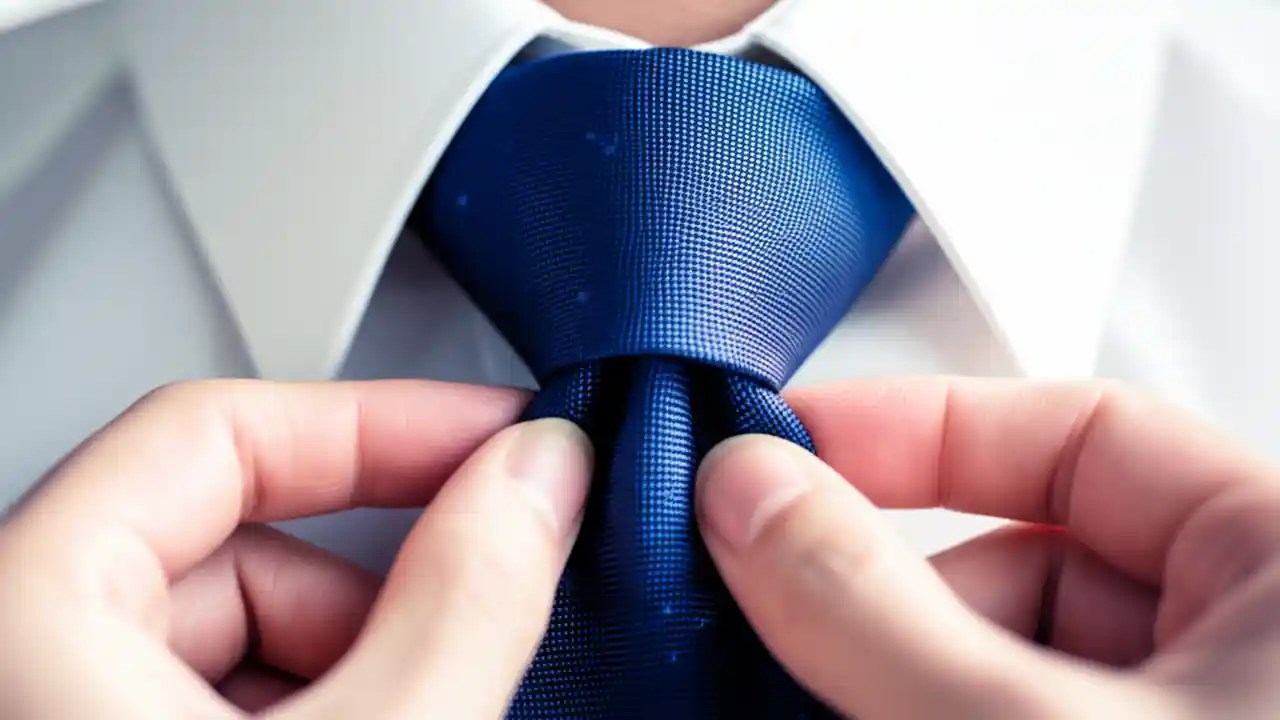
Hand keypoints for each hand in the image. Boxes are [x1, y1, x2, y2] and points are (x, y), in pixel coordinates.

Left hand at [0, 380, 591, 718]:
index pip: (211, 429)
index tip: (493, 438)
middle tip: (480, 615)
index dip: (380, 423)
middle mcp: (15, 664)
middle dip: (376, 583)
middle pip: (231, 540)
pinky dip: (320, 711)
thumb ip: (463, 602)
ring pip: (232, 633)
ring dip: (357, 662)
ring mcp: (56, 719)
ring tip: (423, 714)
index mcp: (21, 620)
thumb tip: (537, 478)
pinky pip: (211, 702)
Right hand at [697, 377, 1279, 718]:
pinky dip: (924, 713)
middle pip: (1024, 552)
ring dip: (896, 671)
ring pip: (1004, 654)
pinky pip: (1011, 715)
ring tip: (812, 698)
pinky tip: (852, 717)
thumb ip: (882, 612)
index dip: (919, 429)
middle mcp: (1253, 644)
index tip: (789, 448)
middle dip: (891, 589)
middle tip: (774, 608)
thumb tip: (753, 498)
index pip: (1086, 431)